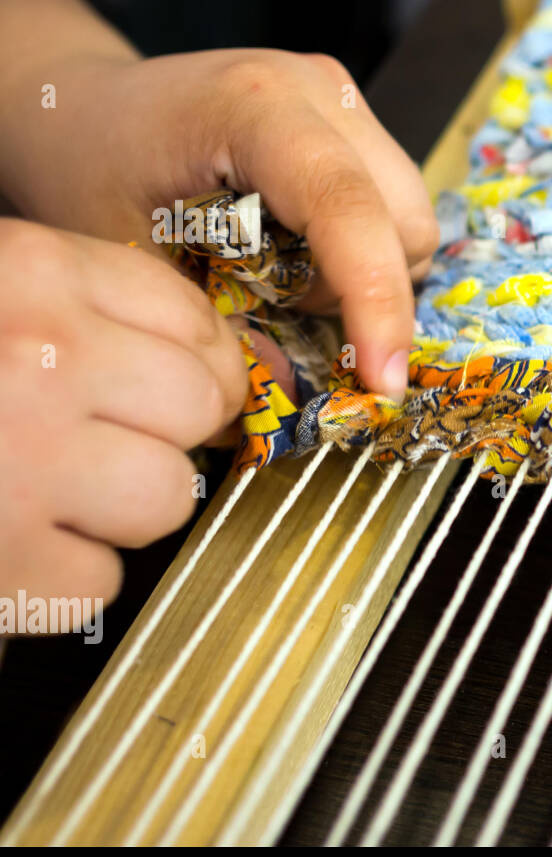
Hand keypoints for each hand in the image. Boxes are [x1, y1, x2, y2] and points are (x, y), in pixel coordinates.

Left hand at [0, 49, 437, 401]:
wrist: (81, 109)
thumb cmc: (92, 171)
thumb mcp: (131, 262)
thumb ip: (217, 327)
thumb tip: (297, 391)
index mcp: (254, 107)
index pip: (349, 207)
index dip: (376, 299)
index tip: (381, 379)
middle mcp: (318, 91)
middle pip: (404, 221)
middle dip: (364, 289)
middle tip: (279, 303)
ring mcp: (344, 100)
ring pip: (412, 221)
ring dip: (365, 273)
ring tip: (282, 271)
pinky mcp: (356, 121)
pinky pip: (395, 209)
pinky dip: (362, 252)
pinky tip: (297, 247)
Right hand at [0, 219, 246, 625]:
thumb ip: (84, 310)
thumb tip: (225, 359)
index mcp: (29, 275)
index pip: (189, 319)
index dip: (199, 361)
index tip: (184, 386)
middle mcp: (37, 361)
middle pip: (196, 406)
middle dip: (166, 431)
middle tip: (110, 440)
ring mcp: (23, 466)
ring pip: (167, 497)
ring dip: (123, 508)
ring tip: (52, 493)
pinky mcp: (3, 566)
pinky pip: (98, 582)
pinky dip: (62, 578)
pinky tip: (11, 543)